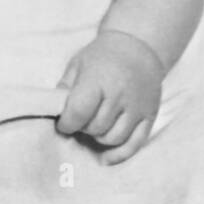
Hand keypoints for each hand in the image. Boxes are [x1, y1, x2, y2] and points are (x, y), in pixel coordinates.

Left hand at [56, 30, 162, 163]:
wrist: (138, 46)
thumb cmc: (103, 56)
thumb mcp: (78, 64)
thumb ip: (65, 89)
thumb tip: (53, 112)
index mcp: (99, 79)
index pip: (78, 112)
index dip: (66, 123)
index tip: (63, 122)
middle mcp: (120, 94)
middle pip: (95, 127)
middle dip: (83, 128)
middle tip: (82, 118)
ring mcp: (137, 106)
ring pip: (113, 139)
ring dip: (99, 137)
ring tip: (95, 125)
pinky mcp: (149, 115)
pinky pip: (135, 144)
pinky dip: (119, 155)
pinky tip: (106, 157)